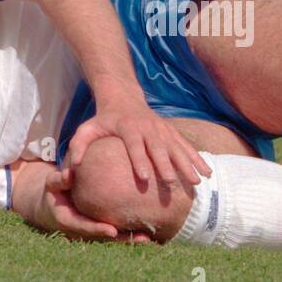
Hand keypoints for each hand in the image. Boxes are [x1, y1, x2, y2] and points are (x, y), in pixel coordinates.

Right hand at [37, 166, 152, 243]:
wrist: (53, 206)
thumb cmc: (54, 191)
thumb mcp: (52, 184)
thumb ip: (58, 180)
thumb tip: (68, 174)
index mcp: (67, 220)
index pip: (84, 226)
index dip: (97, 229)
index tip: (112, 231)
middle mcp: (80, 231)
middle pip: (103, 238)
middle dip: (122, 240)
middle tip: (143, 239)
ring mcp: (90, 233)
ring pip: (111, 240)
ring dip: (129, 240)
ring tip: (150, 240)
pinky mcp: (99, 230)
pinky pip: (115, 234)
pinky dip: (129, 235)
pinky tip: (148, 233)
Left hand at [68, 91, 211, 186]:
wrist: (123, 97)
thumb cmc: (103, 119)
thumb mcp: (86, 129)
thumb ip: (78, 147)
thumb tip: (74, 167)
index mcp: (128, 128)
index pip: (134, 146)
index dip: (139, 161)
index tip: (145, 179)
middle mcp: (148, 128)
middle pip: (158, 148)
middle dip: (166, 166)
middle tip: (172, 184)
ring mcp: (162, 129)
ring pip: (176, 148)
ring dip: (187, 164)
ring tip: (197, 182)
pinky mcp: (171, 132)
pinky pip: (186, 146)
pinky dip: (197, 159)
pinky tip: (207, 173)